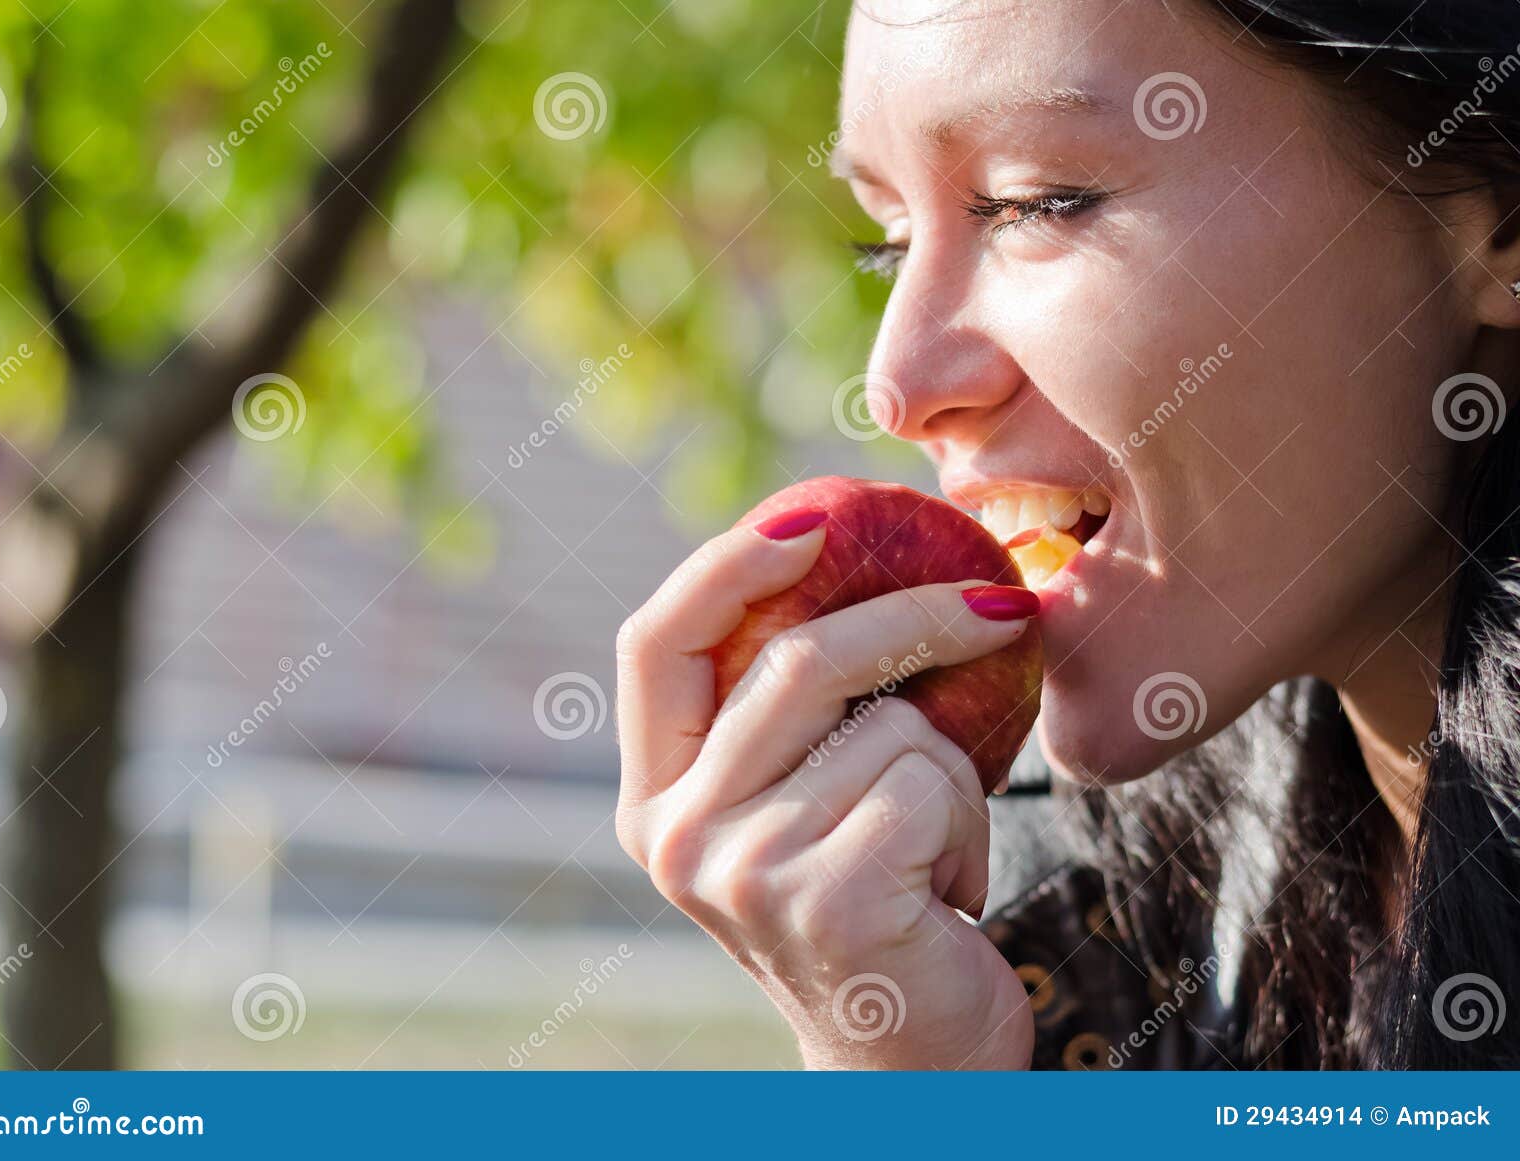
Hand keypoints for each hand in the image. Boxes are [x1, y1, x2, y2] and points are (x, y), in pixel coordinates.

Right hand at [614, 510, 1034, 1068]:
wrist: (909, 1066)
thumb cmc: (869, 910)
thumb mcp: (794, 810)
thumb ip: (781, 719)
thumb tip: (842, 558)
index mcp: (654, 800)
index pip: (655, 644)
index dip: (725, 564)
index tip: (812, 517)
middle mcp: (678, 836)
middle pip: (794, 663)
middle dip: (916, 615)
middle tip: (1002, 602)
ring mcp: (745, 871)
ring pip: (889, 727)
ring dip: (953, 775)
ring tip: (936, 847)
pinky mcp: (828, 900)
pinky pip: (932, 783)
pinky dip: (970, 822)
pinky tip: (948, 889)